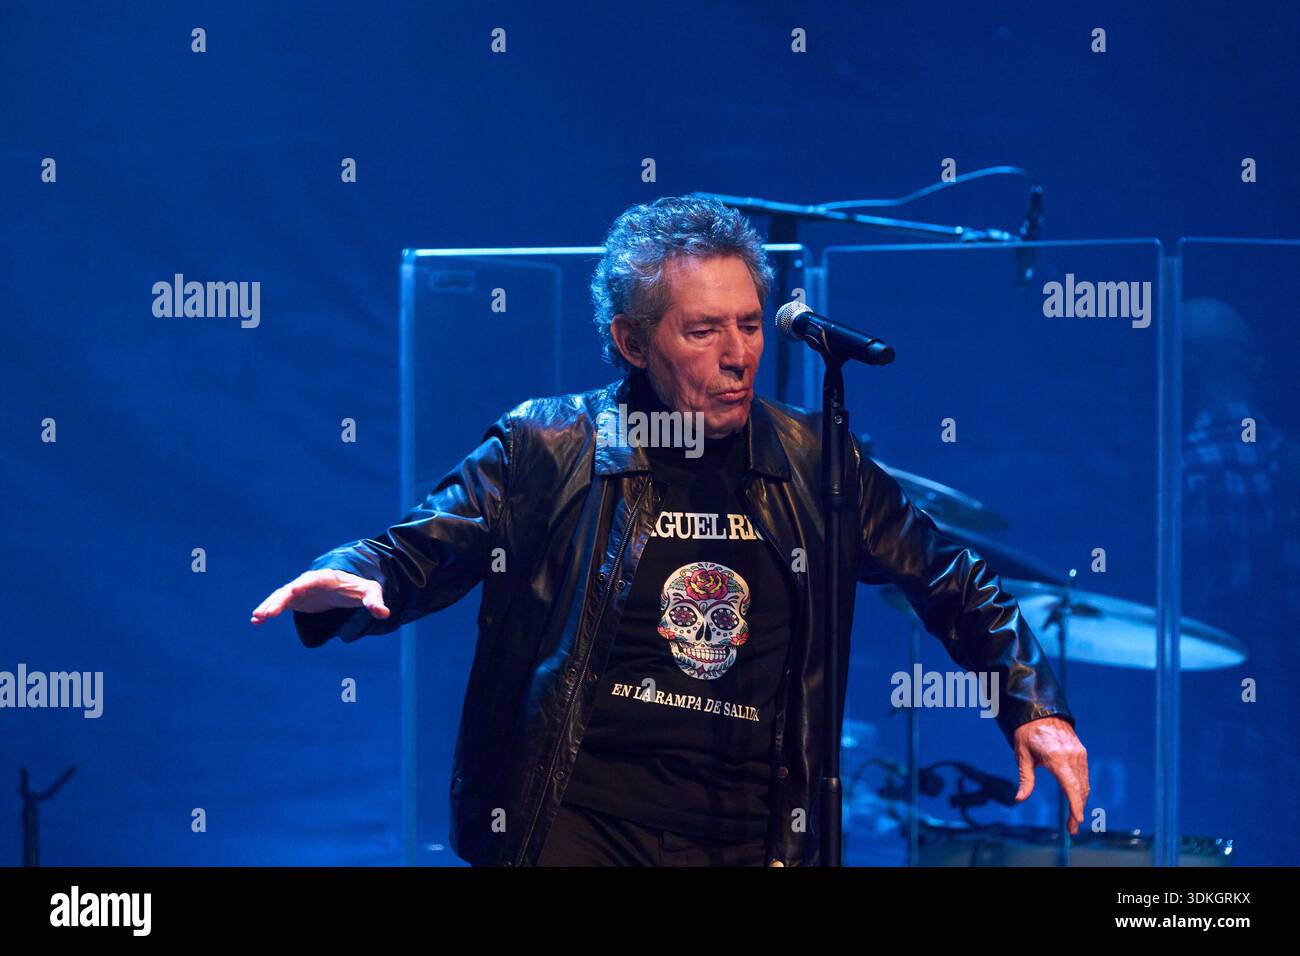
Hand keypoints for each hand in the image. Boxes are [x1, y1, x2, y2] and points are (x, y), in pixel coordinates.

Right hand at [250, 569, 390, 624]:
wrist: (348, 587)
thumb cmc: (358, 588)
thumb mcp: (370, 593)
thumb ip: (374, 601)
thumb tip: (384, 612)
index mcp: (324, 578)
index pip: (310, 581)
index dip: (300, 587)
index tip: (291, 594)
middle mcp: (308, 582)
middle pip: (290, 590)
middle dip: (277, 601)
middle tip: (265, 615)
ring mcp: (299, 590)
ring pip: (281, 597)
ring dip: (269, 607)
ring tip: (256, 619)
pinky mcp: (296, 600)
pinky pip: (279, 604)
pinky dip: (268, 611)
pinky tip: (256, 621)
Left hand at [1012, 716, 1089, 834]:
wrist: (1039, 710)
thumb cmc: (1026, 733)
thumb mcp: (1022, 755)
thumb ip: (1025, 778)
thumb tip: (1019, 799)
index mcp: (1057, 757)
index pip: (1071, 786)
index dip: (1075, 805)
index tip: (1077, 820)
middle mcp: (1072, 756)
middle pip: (1080, 789)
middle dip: (1078, 810)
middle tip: (1072, 829)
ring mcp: (1079, 754)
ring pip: (1084, 784)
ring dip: (1081, 802)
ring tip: (1074, 819)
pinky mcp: (1081, 752)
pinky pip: (1084, 775)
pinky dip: (1082, 790)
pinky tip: (1076, 800)